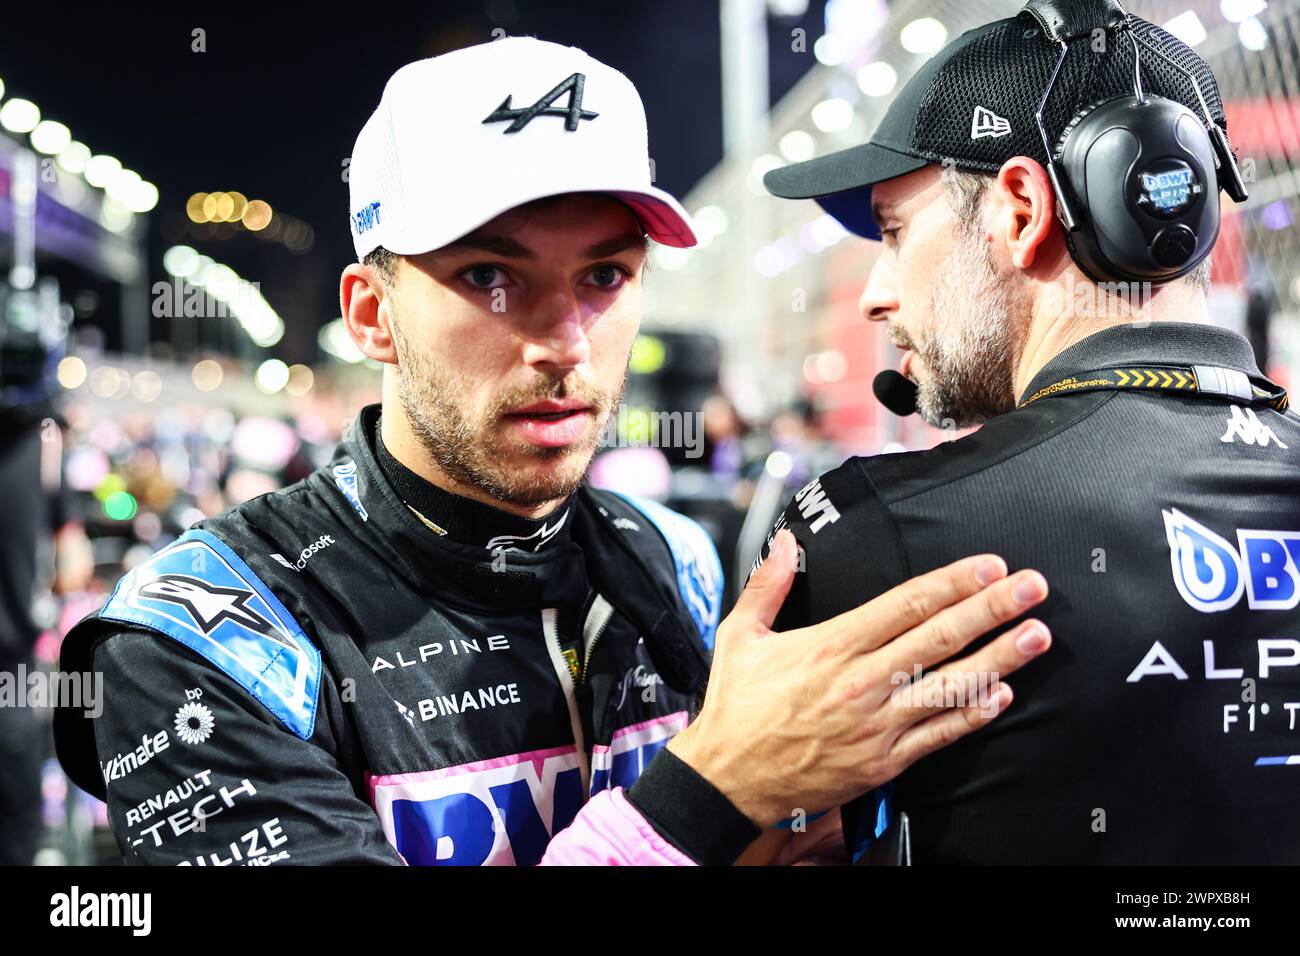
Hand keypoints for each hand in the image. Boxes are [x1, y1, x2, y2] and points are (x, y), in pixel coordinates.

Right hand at [668, 530, 1050, 826]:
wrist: (728, 781)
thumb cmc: (736, 710)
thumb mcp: (739, 637)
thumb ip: (768, 585)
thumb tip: (785, 542)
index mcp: (830, 646)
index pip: (905, 604)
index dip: (952, 582)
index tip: (988, 565)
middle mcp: (861, 682)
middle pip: (940, 637)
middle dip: (992, 608)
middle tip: (1033, 587)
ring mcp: (877, 724)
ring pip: (951, 686)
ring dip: (1000, 658)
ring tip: (1036, 636)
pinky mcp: (883, 761)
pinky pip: (939, 735)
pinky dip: (973, 715)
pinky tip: (1003, 695)